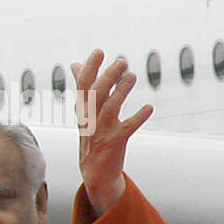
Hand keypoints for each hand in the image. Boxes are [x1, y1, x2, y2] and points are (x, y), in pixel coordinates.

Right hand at [72, 49, 152, 215]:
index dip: (90, 67)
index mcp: (82, 110)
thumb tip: (75, 64)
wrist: (94, 173)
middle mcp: (89, 119)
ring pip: (110, 108)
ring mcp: (101, 131)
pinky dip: (138, 117)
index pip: (83, 85)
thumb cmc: (91, 136)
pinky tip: (149, 107)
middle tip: (121, 61)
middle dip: (107, 76)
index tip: (99, 51)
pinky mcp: (115, 143)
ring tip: (132, 76)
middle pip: (96, 94)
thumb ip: (84, 88)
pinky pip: (127, 128)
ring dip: (121, 91)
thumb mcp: (85, 112)